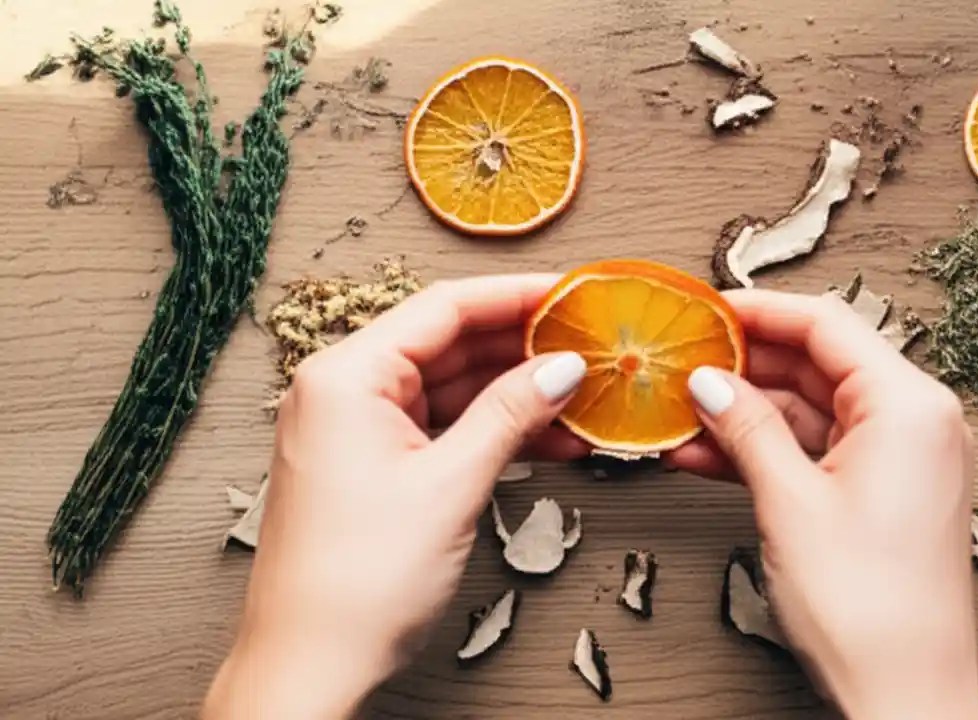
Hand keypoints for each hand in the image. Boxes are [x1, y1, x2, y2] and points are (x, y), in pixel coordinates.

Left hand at [203, 275, 590, 719]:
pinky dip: (493, 433)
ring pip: (453, 389)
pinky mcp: (374, 466)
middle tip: (590, 345)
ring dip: (516, 396)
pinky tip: (551, 440)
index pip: (444, 307)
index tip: (572, 294)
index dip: (516, 296)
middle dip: (523, 348)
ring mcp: (357, 430)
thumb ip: (510, 414)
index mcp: (346, 376)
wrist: (310, 668)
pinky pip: (443, 430)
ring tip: (584, 397)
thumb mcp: (451, 485)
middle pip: (450, 344)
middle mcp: (344, 391)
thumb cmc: (357, 582)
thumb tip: (561, 368)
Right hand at [665, 290, 977, 719]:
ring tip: (682, 411)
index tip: (707, 308)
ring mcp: (902, 459)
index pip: (827, 324)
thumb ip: (746, 428)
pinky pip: (818, 450)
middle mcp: (916, 422)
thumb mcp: (789, 501)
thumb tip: (710, 383)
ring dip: (748, 411)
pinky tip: (708, 452)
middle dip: (746, 364)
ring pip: (812, 409)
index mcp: (910, 406)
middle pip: (819, 362)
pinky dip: (768, 449)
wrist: (906, 694)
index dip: (759, 311)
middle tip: (683, 361)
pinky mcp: (883, 493)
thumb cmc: (869, 609)